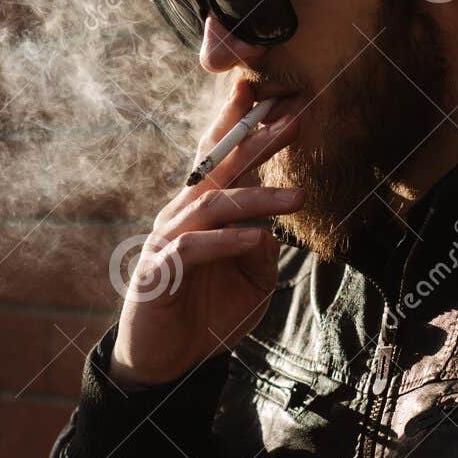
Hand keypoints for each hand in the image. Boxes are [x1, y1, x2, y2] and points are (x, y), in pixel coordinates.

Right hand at [109, 80, 303, 386]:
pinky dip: (228, 241)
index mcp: (203, 211)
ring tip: (299, 197)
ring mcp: (168, 241)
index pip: (223, 159)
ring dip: (258, 198)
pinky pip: (194, 247)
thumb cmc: (209, 314)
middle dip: (256, 141)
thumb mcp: (252, 281)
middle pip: (220, 169)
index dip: (242, 125)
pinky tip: (258, 237)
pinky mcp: (158, 272)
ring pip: (213, 206)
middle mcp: (183, 215)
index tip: (273, 95)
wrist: (166, 362)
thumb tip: (270, 228)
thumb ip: (261, 251)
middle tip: (294, 122)